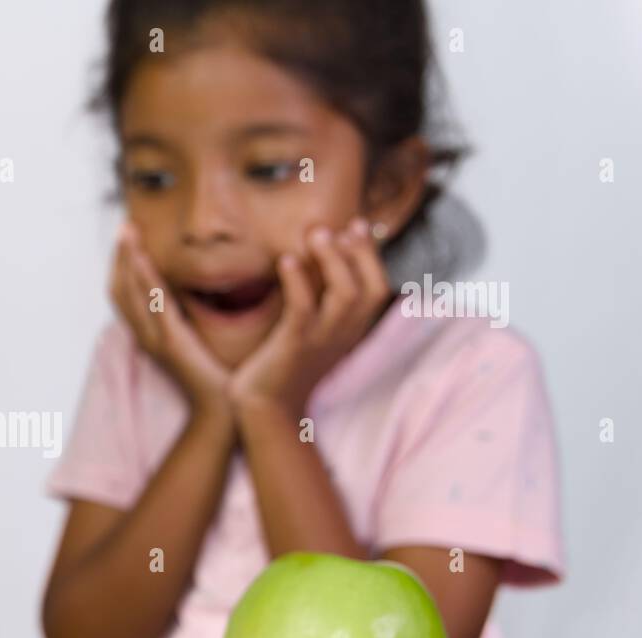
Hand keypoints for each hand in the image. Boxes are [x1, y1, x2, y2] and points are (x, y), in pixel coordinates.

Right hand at [108, 222, 231, 414]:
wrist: (221, 412)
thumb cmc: (215, 378)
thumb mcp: (198, 341)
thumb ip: (191, 319)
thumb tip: (198, 295)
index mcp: (150, 334)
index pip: (126, 294)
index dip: (123, 266)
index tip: (129, 238)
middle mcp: (145, 336)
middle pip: (118, 289)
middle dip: (119, 257)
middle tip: (124, 226)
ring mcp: (154, 339)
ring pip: (129, 292)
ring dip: (127, 259)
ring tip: (128, 232)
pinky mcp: (170, 341)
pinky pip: (152, 304)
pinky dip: (143, 278)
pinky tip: (142, 258)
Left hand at [229, 218, 392, 417]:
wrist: (265, 408)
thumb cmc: (283, 366)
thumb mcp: (309, 332)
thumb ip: (317, 300)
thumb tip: (314, 259)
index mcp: (349, 331)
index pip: (376, 289)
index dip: (371, 255)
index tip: (359, 224)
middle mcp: (342, 335)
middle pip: (371, 289)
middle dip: (360, 252)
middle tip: (341, 225)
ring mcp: (320, 342)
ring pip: (345, 296)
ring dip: (332, 260)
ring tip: (316, 233)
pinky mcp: (294, 347)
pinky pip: (303, 309)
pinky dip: (298, 282)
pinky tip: (287, 260)